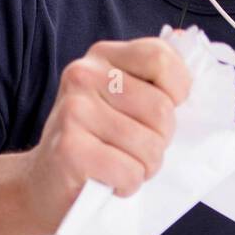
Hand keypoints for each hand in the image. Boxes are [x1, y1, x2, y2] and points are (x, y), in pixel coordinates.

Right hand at [28, 37, 191, 230]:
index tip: (165, 110)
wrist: (42, 184)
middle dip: (161, 141)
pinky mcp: (70, 148)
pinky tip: (109, 181)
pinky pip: (129, 171)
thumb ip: (155, 79)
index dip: (177, 92)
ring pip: (150, 145)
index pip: (162, 58)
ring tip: (121, 165)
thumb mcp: (123, 100)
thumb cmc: (95, 143)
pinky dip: (128, 185)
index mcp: (104, 56)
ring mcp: (74, 110)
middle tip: (137, 149)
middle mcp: (84, 74)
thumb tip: (192, 49)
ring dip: (145, 167)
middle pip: (162, 109)